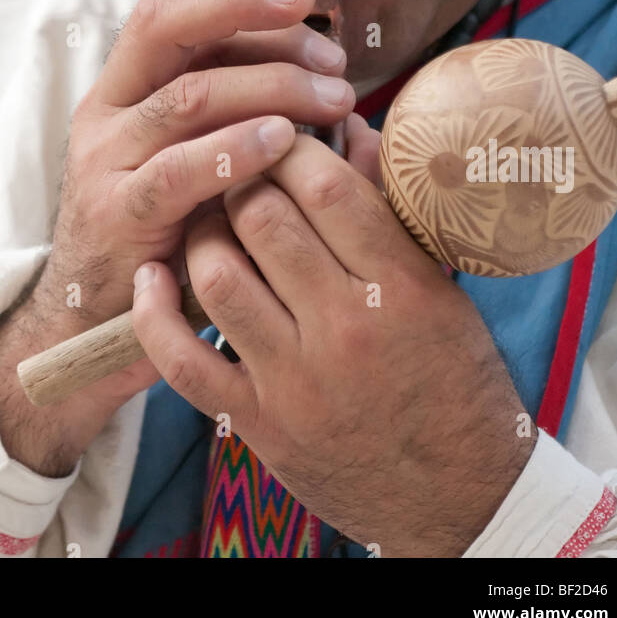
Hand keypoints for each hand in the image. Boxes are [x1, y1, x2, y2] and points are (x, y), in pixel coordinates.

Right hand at [0, 0, 354, 472]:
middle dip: (252, 17)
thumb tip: (337, 84)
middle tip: (331, 49)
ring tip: (333, 98)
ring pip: (188, 96)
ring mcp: (105, 163)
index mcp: (122, 89)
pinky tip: (285, 143)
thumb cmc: (165, 236)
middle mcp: (106, 114)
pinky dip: (235, 148)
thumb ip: (244, 116)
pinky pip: (178, 172)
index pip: (170, 12)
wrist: (86, 327)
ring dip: (271, 87)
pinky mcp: (118, 217)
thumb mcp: (197, 163)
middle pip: (168, 29)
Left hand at [131, 117, 537, 557]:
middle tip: (241, 171)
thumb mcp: (440, 285)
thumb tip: (344, 124)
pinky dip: (156, 314)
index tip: (280, 135)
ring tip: (212, 222)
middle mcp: (346, 330)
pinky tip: (155, 278)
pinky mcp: (258, 424)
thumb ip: (388, 206)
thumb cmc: (454, 375)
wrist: (461, 494)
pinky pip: (183, 362)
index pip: (324, 185)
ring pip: (217, 276)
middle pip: (262, 217)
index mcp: (401, 287)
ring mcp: (295, 381)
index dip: (289, 145)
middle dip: (242, 178)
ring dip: (203, 235)